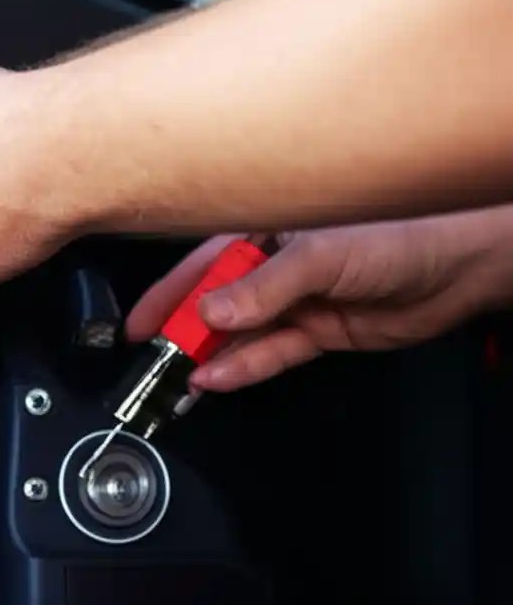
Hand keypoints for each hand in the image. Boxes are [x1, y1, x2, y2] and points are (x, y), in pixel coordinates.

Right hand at [126, 209, 512, 391]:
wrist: (463, 266)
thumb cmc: (402, 232)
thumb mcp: (319, 254)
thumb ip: (261, 287)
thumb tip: (211, 314)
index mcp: (268, 226)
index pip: (203, 261)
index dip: (169, 292)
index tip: (141, 321)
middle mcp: (277, 262)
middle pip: (216, 299)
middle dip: (183, 329)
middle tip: (154, 355)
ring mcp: (296, 299)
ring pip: (240, 331)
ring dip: (210, 354)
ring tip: (178, 375)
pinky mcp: (317, 331)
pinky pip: (270, 352)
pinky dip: (243, 367)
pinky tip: (216, 378)